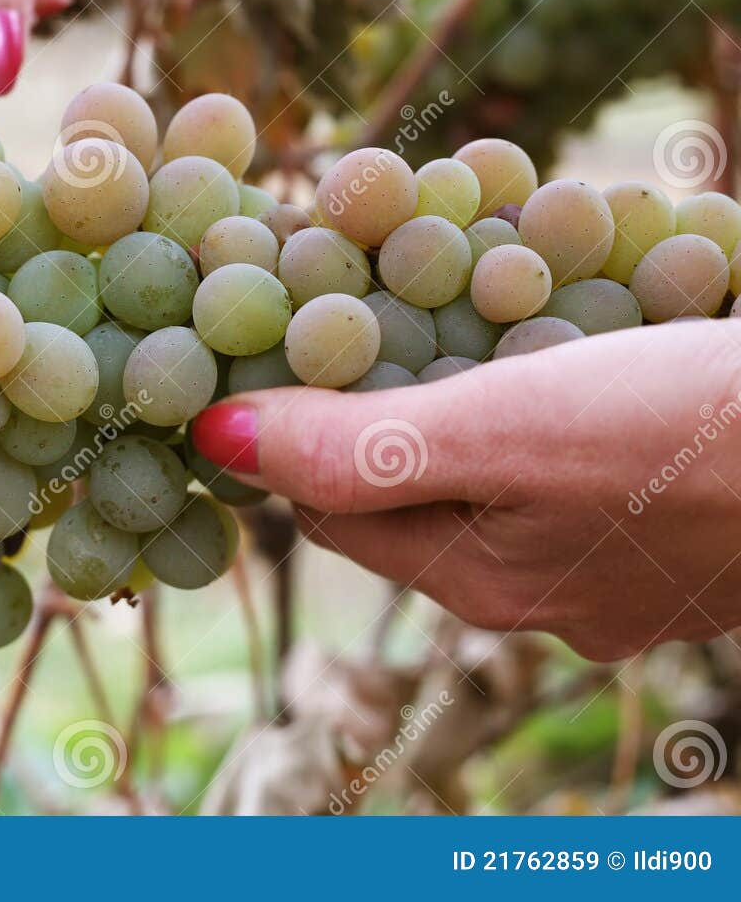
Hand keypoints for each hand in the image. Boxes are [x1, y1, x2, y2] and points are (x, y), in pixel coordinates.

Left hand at [191, 320, 740, 660]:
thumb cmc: (690, 440)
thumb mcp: (500, 434)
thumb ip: (356, 448)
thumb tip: (212, 442)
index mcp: (480, 583)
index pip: (328, 512)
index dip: (285, 433)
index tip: (264, 347)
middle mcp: (540, 594)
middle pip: (410, 492)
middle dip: (374, 406)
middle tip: (350, 307)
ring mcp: (618, 567)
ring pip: (495, 473)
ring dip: (463, 397)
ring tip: (452, 311)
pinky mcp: (679, 524)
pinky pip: (573, 461)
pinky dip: (546, 401)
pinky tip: (561, 343)